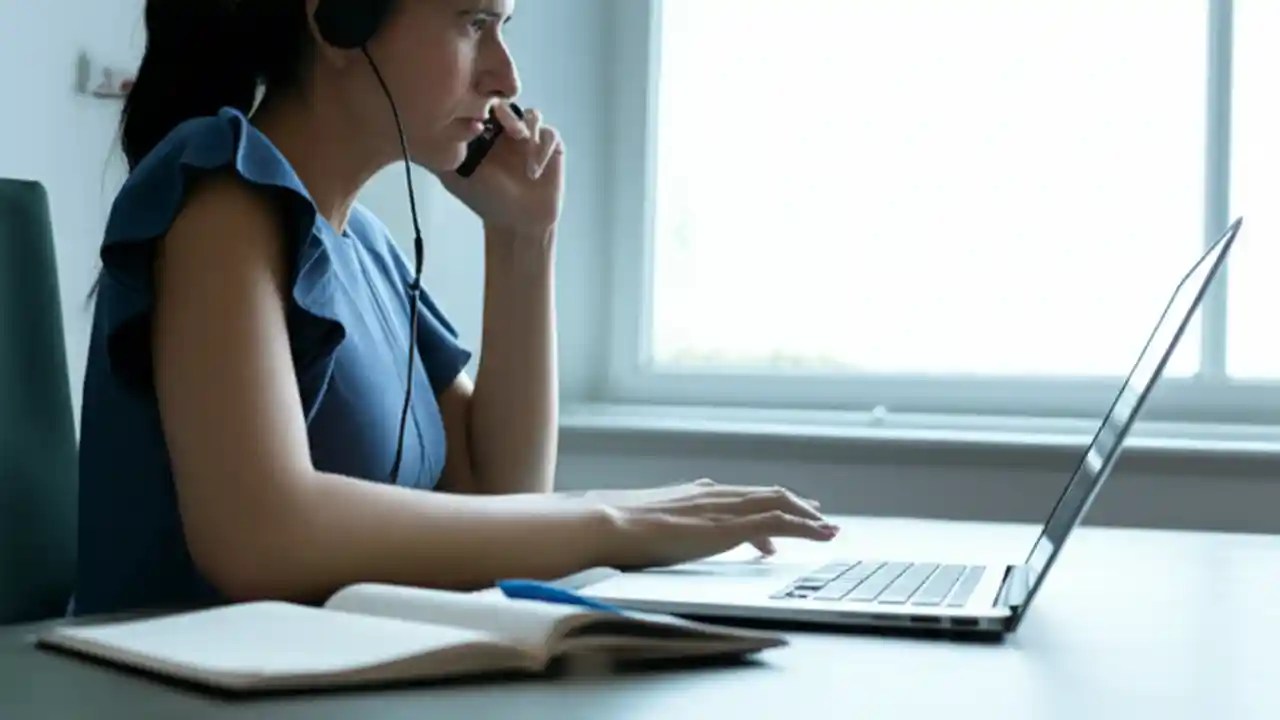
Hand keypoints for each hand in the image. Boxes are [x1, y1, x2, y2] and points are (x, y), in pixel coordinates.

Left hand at [436, 103, 564, 236]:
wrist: (517, 221)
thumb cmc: (486, 199)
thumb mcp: (455, 177)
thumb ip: (443, 155)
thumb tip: (420, 133)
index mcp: (486, 131)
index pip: (483, 105)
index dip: (481, 106)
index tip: (477, 118)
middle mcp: (508, 130)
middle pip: (508, 104)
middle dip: (505, 111)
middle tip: (502, 123)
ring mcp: (531, 137)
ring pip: (532, 115)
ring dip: (526, 125)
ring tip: (520, 139)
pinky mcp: (551, 147)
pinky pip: (550, 135)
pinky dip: (542, 149)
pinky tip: (533, 171)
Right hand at [591, 479, 839, 568]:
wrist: (608, 523)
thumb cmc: (617, 527)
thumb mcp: (646, 520)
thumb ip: (662, 521)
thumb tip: (660, 527)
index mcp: (696, 494)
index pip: (740, 496)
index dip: (764, 503)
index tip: (779, 513)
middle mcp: (715, 495)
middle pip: (766, 495)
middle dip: (794, 505)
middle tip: (816, 516)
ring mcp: (724, 509)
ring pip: (779, 504)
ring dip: (807, 516)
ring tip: (828, 528)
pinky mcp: (729, 527)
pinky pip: (779, 523)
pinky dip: (806, 527)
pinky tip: (822, 535)